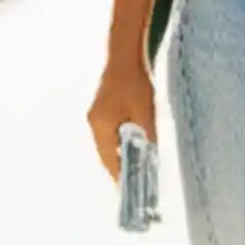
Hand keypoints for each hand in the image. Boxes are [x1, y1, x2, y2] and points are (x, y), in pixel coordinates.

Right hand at [87, 57, 156, 181]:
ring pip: (107, 142)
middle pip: (106, 152)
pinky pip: (109, 132)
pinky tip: (132, 143)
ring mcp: (96, 115)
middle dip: (120, 166)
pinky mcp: (101, 108)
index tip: (128, 189)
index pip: (109, 159)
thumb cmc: (136, 83)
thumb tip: (150, 156)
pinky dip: (119, 141)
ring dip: (120, 153)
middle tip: (135, 180)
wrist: (125, 55)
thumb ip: (147, 136)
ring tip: (135, 165)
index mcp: (101, 126)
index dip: (119, 175)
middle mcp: (94, 123)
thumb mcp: (146, 112)